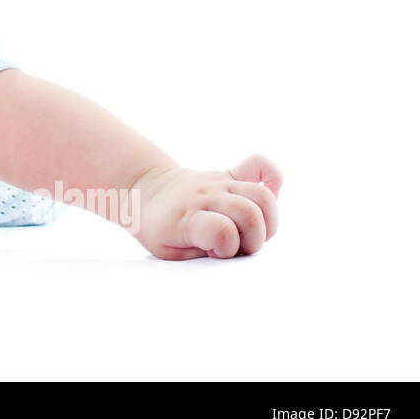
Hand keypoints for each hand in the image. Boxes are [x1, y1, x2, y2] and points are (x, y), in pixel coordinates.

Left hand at [129, 154, 282, 259]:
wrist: (146, 191)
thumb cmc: (158, 227)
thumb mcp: (169, 251)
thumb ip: (202, 254)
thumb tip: (236, 249)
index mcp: (187, 217)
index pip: (222, 232)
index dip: (226, 249)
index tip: (214, 252)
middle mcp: (206, 195)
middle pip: (249, 214)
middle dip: (253, 240)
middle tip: (238, 247)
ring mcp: (219, 182)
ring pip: (262, 196)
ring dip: (267, 221)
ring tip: (252, 230)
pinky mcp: (229, 174)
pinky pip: (260, 164)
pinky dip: (273, 179)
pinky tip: (268, 197)